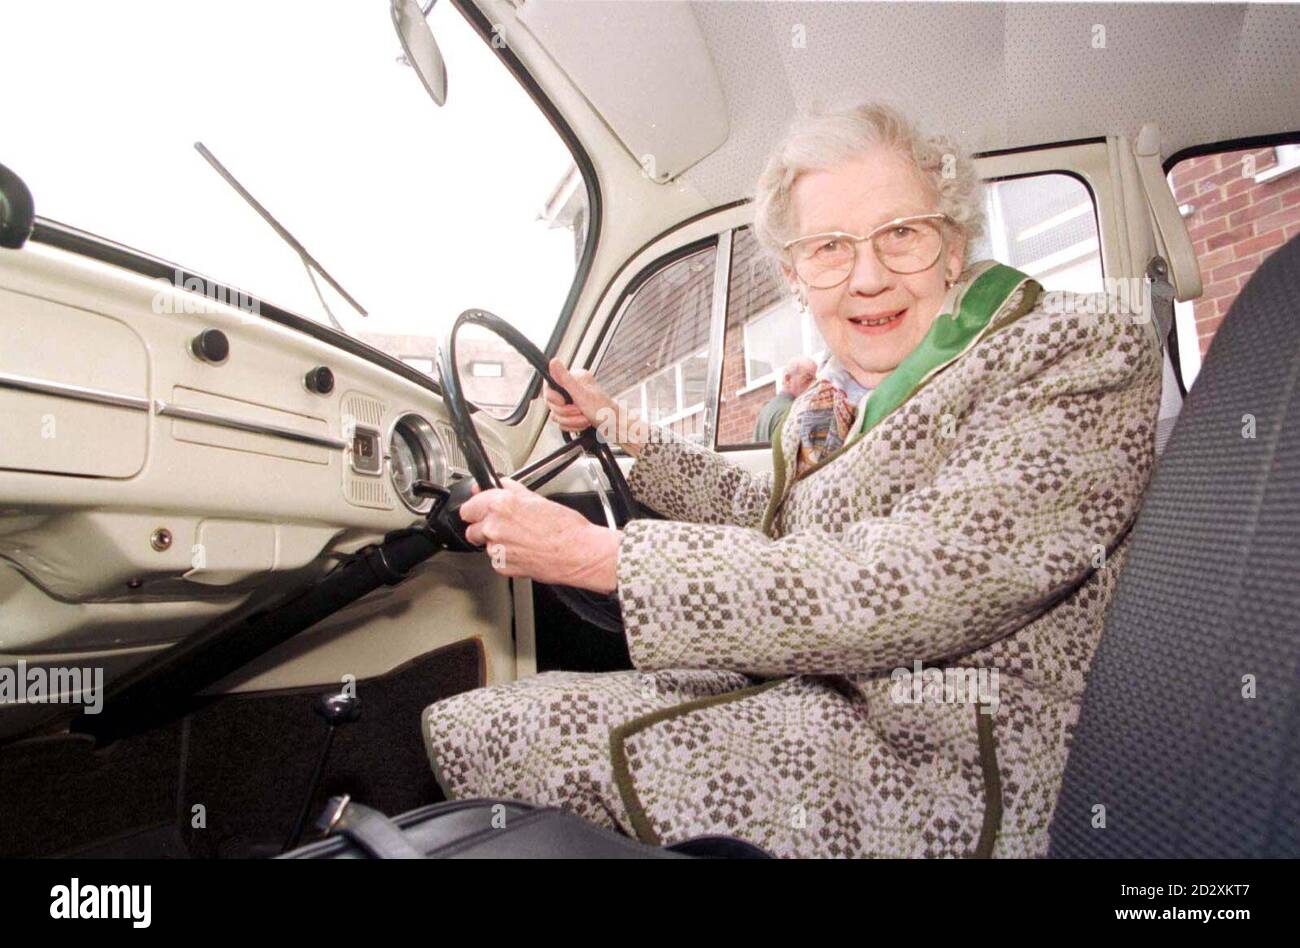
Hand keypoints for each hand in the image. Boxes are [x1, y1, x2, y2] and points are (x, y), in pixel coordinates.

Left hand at [459, 477, 620, 593]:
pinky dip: (506, 557)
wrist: (578, 552)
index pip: (468, 508)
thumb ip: (507, 490)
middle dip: (483, 528)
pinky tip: (524, 551)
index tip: (480, 511)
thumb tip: (493, 486)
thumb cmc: (564, 527)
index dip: (475, 509)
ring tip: (521, 539)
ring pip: (485, 546)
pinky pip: (496, 560)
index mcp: (500, 505)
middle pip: (472, 529)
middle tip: (504, 526)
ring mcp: (497, 549)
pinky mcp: (503, 567)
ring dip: (497, 543)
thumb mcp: (536, 498)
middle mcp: (494, 527)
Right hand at [544, 358, 646, 456]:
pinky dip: (572, 426)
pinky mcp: (572, 414)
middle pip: (552, 402)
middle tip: (579, 410)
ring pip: (557, 414)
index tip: (563, 402)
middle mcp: (572, 388)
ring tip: (584, 418)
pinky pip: (562, 422)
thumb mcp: (582, 394)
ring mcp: (572, 402)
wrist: (615, 427)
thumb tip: (553, 362)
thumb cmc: (604, 410)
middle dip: (566, 411)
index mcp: (575, 378)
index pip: (550, 385)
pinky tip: (583, 423)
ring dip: (571, 420)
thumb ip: (565, 379)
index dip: (554, 397)